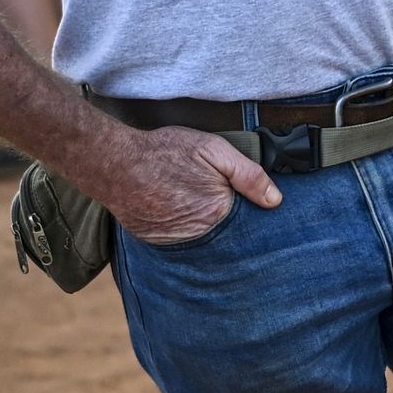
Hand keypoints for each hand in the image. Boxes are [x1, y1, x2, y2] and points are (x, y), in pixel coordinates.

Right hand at [103, 125, 282, 245]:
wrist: (116, 163)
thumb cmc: (166, 152)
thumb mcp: (214, 150)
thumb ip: (249, 175)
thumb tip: (275, 200)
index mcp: (218, 213)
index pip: (246, 221)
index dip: (245, 208)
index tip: (240, 199)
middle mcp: (199, 234)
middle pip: (224, 231)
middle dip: (224, 218)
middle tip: (207, 195)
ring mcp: (176, 242)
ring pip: (202, 238)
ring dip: (201, 225)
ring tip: (188, 200)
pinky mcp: (156, 242)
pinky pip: (178, 240)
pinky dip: (180, 227)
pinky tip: (173, 207)